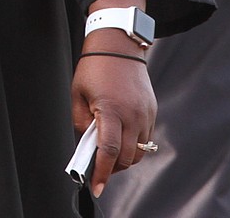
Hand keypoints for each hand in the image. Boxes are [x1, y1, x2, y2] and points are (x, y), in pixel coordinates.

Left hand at [72, 0, 157, 198]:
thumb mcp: (78, 94)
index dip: (102, 173)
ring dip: (125, 158)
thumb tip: (89, 145)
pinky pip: (145, 138)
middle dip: (113, 167)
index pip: (108, 151)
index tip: (96, 187)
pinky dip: (134, 144)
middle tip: (99, 166)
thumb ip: (82, 123)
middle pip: (126, 157)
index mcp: (111, 110)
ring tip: (110, 152)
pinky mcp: (152, 110)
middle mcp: (132, 114)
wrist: (119, 43)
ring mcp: (145, 113)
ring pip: (139, 151)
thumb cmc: (94, 66)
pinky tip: (121, 136)